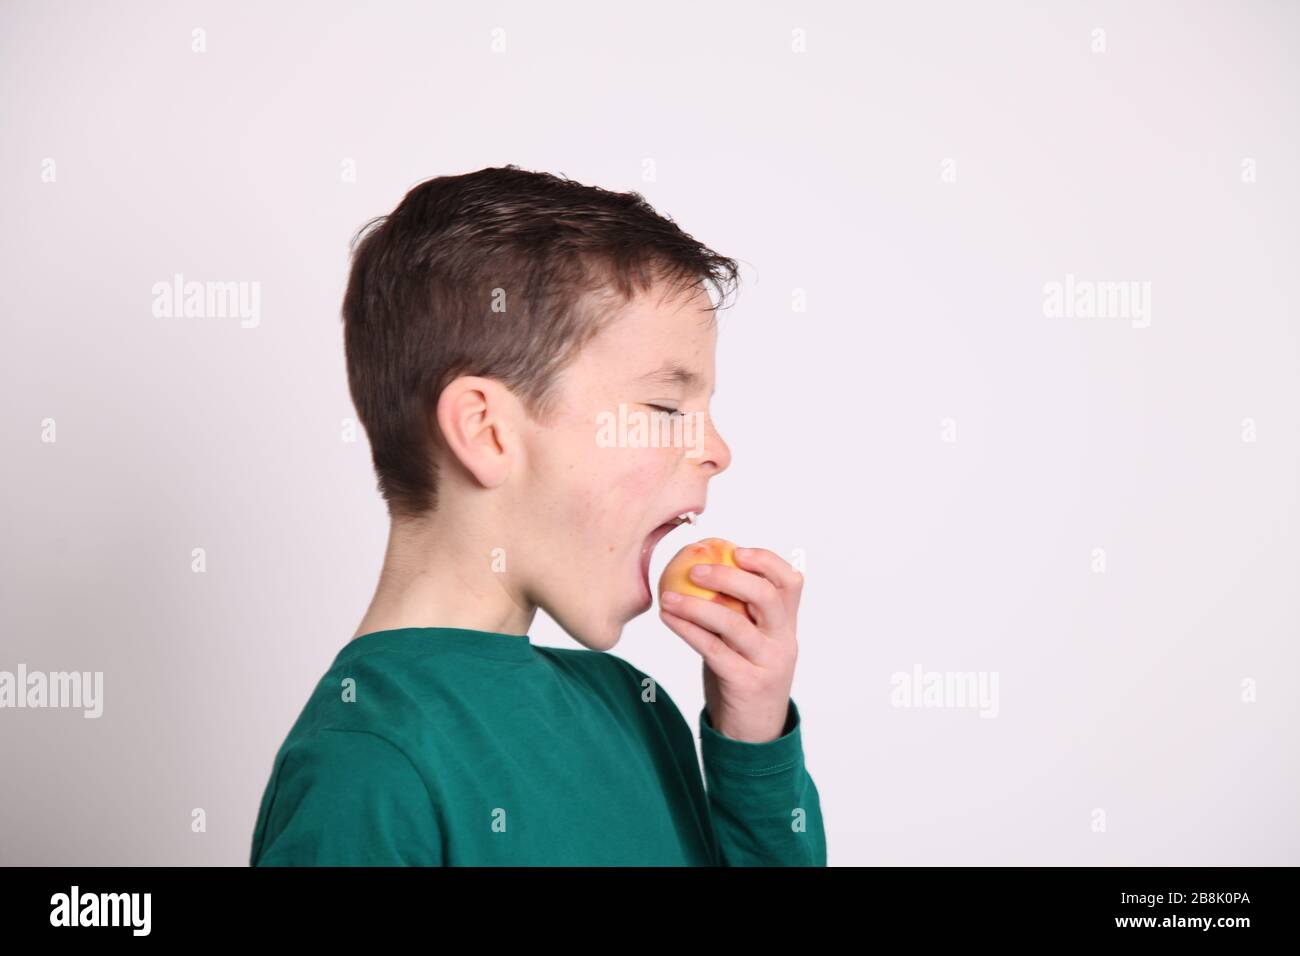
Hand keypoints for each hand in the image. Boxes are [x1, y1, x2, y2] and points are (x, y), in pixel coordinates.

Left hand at [659, 546, 802, 742]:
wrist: (755, 736)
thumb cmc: (746, 677)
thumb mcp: (752, 642)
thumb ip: (740, 611)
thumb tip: (703, 567)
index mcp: (787, 626)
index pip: (790, 582)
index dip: (767, 561)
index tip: (736, 550)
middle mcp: (783, 642)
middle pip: (766, 596)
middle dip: (728, 577)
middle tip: (694, 569)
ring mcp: (767, 663)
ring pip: (734, 624)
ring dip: (696, 605)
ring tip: (668, 595)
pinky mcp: (746, 684)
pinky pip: (713, 650)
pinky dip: (688, 630)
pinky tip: (668, 618)